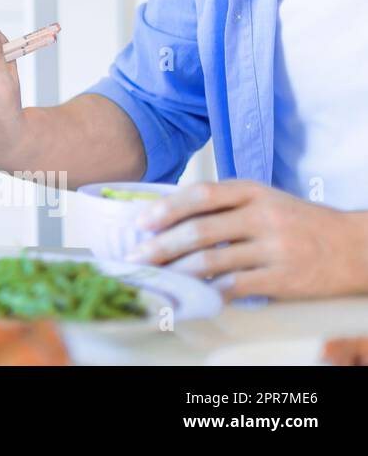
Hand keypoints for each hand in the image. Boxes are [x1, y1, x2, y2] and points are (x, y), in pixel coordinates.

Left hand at [126, 180, 367, 299]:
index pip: (202, 194)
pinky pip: (235, 286)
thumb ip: (225, 205)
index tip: (141, 221)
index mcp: (253, 191)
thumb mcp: (265, 199)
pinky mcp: (282, 278)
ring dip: (177, 271)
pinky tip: (190, 293)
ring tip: (155, 277)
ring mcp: (274, 248)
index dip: (167, 208)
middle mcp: (262, 216)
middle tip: (136, 256)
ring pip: (212, 260)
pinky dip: (208, 290)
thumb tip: (168, 214)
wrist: (354, 247)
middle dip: (161, 245)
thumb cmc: (298, 221)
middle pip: (200, 230)